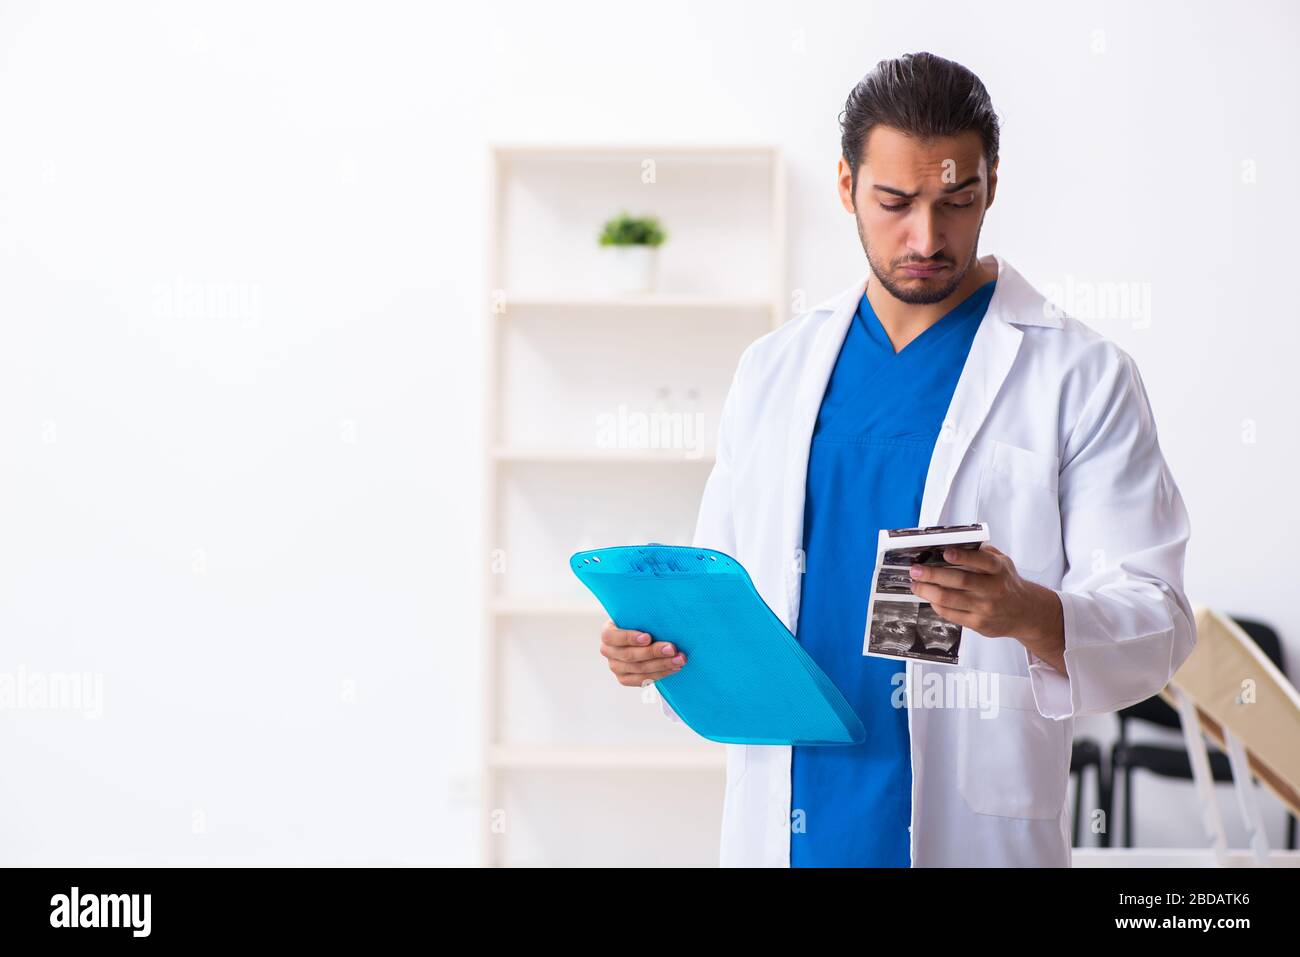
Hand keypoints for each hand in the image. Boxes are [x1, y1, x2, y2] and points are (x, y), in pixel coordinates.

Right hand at [600, 620, 686, 686]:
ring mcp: (615, 667)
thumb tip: (663, 607)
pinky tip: (674, 668)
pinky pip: (642, 680)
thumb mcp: (638, 615)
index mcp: (608, 633)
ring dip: (661, 665)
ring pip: (638, 669)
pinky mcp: (625, 679)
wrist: (643, 638)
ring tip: (679, 660)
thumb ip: (644, 614)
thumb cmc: (642, 622)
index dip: (629, 638)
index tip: (648, 637)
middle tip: (672, 649)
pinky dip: (660, 674)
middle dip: (653, 652)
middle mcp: (608, 651)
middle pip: (629, 655)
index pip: (612, 636)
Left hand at [906, 543, 1064, 664]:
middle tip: (915, 570)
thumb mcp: (1002, 562)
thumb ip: (982, 552)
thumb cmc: (1007, 582)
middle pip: (959, 581)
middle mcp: (993, 589)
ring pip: (949, 599)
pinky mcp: (978, 623)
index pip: (981, 561)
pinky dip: (936, 605)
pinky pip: (951, 614)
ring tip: (915, 584)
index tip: (945, 553)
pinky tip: (929, 598)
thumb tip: (954, 543)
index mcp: (999, 569)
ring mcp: (985, 608)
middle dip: (932, 575)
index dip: (962, 557)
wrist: (1025, 612)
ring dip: (927, 591)